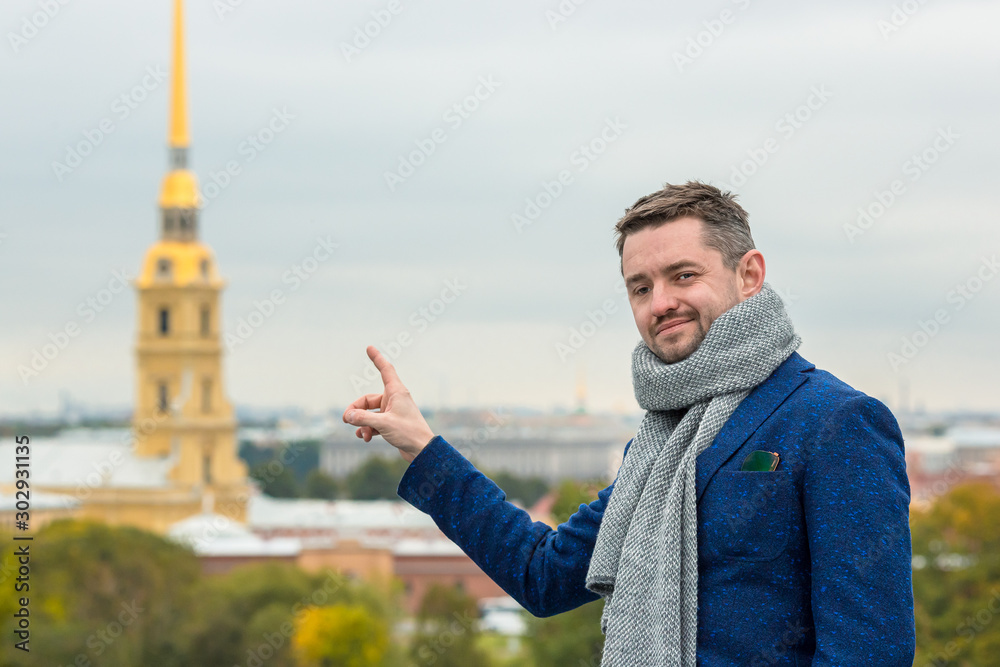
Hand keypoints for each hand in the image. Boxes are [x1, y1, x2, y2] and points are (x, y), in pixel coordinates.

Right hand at [342, 345, 435, 462]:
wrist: (422, 450)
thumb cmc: (408, 433)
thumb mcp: (383, 424)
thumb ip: (363, 419)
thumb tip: (347, 416)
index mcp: (396, 392)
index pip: (385, 370)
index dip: (377, 358)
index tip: (369, 347)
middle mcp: (395, 399)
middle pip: (367, 400)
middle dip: (356, 410)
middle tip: (346, 420)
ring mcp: (393, 412)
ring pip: (369, 413)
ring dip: (362, 423)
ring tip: (361, 434)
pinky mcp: (392, 424)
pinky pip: (374, 423)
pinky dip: (368, 429)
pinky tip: (365, 438)